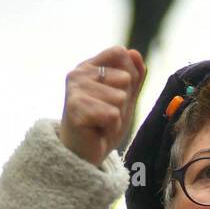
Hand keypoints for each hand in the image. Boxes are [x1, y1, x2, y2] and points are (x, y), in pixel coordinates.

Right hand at [58, 45, 145, 166]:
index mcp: (90, 67)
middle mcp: (78, 73)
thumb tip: (134, 53)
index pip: (119, 53)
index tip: (115, 94)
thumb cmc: (103, 125)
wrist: (84, 154)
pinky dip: (111, 127)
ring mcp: (75, 90)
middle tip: (106, 115)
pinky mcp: (75, 108)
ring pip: (120, 97)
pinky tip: (97, 130)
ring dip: (117, 116)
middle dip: (124, 102)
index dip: (129, 76)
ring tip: (101, 123)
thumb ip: (133, 76)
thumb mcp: (125, 98)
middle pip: (125, 78)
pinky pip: (112, 114)